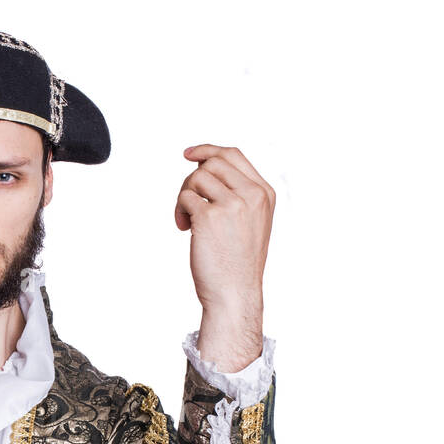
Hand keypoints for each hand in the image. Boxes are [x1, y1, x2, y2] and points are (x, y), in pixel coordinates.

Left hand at [175, 144, 273, 310]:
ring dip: (184, 196)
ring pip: (197, 177)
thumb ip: (238, 195)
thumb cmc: (238, 263)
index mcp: (264, 194)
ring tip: (186, 220)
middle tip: (188, 204)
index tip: (189, 155)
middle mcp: (252, 195)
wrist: (235, 293)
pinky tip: (184, 229)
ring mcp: (233, 205)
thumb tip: (204, 168)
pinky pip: (185, 197)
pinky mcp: (210, 217)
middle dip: (192, 180)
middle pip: (212, 163)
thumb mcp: (250, 223)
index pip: (234, 155)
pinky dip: (179, 211)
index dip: (208, 150)